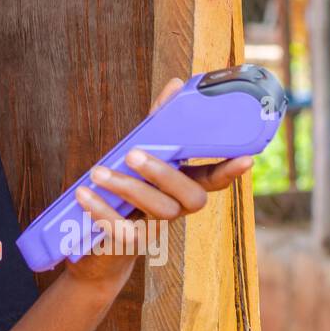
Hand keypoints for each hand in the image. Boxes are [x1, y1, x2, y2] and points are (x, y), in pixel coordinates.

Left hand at [64, 76, 254, 288]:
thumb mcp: (138, 154)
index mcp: (183, 184)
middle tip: (132, 154)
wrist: (96, 243)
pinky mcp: (132, 245)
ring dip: (127, 188)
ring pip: (158, 210)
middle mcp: (177, 208)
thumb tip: (176, 85)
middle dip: (164, 173)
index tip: (246, 159)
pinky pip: (124, 232)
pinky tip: (84, 196)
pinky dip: (102, 212)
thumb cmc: (124, 191)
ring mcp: (158, 229)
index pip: (215, 179)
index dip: (231, 171)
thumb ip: (157, 124)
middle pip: (191, 196)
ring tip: (97, 172)